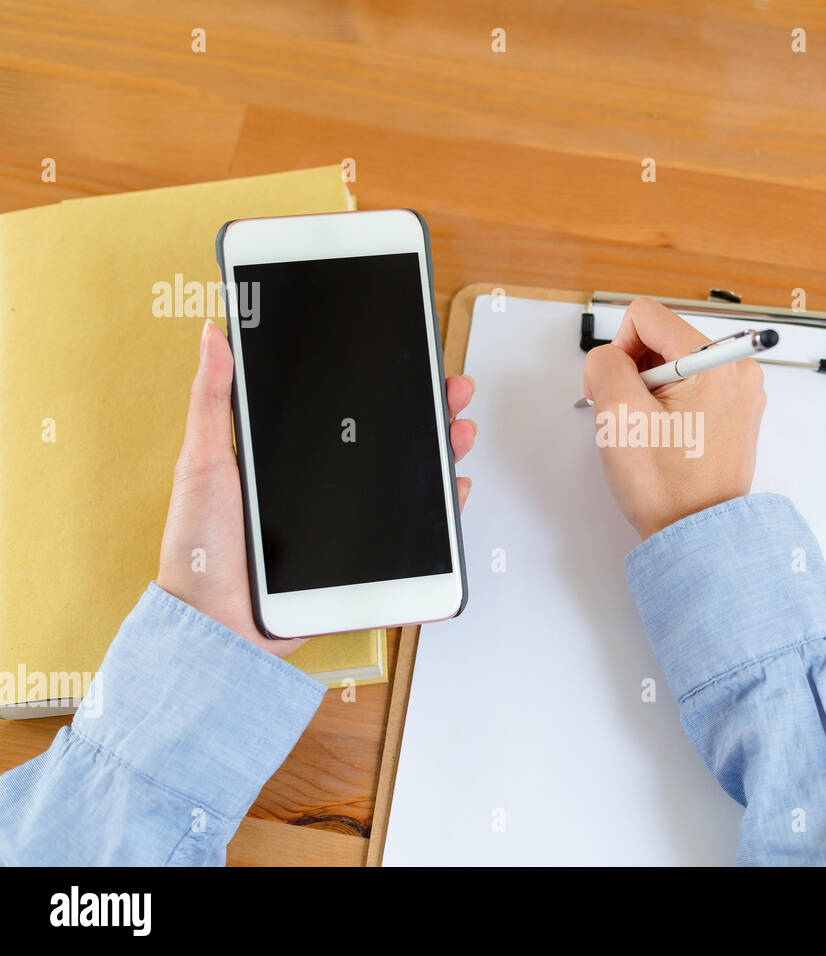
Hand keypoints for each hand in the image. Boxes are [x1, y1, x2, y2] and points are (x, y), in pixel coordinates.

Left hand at [156, 319, 476, 657]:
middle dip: (428, 411)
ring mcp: (349, 524)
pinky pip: (415, 534)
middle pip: (389, 441)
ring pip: (409, 482)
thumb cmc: (199, 550)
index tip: (408, 360)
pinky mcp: (364, 561)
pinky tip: (454, 488)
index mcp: (291, 460)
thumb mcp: (201, 461)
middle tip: (451, 389)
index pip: (348, 413)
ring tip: (459, 432)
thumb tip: (213, 334)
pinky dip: (441, 511)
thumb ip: (213, 399)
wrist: (215, 624)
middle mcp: (326, 488)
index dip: (383, 385)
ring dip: (443, 452)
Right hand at [582, 297, 765, 538]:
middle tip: (631, 417)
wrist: (697, 534)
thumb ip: (604, 363)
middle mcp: (737, 368)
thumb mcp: (617, 415)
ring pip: (674, 363)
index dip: (618, 349)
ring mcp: (740, 390)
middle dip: (636, 371)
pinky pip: (691, 386)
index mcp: (714, 362)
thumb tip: (609, 355)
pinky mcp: (736, 410)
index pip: (646, 316)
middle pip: (663, 337)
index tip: (617, 389)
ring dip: (651, 390)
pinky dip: (670, 404)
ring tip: (650, 431)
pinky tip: (666, 436)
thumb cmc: (666, 487)